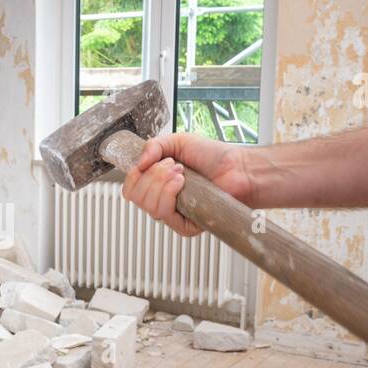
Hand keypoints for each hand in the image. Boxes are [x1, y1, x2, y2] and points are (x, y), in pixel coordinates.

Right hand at [121, 132, 253, 235]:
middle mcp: (162, 201)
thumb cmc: (213, 157)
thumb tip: (138, 163)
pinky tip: (183, 183)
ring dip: (161, 182)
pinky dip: (169, 193)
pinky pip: (164, 214)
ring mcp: (173, 215)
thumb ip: (153, 145)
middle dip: (152, 175)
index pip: (129, 189)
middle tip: (174, 165)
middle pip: (136, 197)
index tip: (151, 161)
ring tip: (181, 172)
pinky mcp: (184, 226)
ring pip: (148, 206)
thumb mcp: (178, 141)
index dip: (134, 174)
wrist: (237, 167)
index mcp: (156, 185)